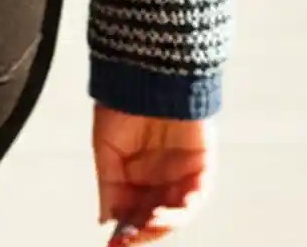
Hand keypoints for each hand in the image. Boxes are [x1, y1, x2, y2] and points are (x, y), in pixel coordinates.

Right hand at [93, 104, 213, 244]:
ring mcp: (182, 172)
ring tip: (149, 226)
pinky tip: (166, 212)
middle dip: (144, 232)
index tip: (115, 244)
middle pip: (155, 216)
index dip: (125, 230)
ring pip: (178, 211)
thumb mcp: (104, 150)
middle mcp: (159, 177)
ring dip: (165, 224)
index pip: (132, 212)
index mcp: (134, 175)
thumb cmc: (121, 105)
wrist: (146, 76)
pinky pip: (198, 193)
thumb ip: (109, 187)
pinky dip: (184, 207)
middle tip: (130, 241)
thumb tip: (106, 220)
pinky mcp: (202, 164)